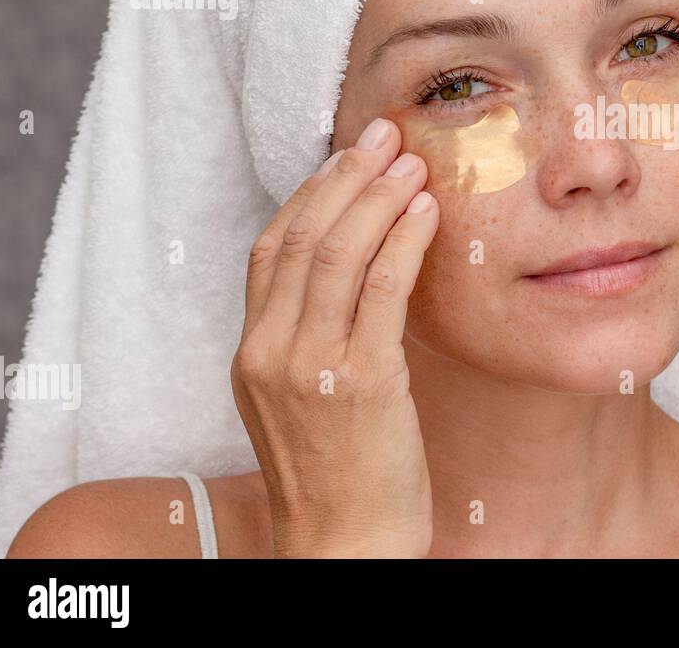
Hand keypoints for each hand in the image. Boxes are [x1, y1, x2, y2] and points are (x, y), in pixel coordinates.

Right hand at [232, 117, 439, 557]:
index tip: (348, 155)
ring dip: (379, 196)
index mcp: (250, 350)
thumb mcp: (298, 398)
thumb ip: (308, 336)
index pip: (270, 247)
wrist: (341, 546)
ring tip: (413, 161)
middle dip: (347, 175)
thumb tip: (349, 269)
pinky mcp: (360, 383)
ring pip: (338, 252)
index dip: (311, 192)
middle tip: (385, 134)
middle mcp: (269, 350)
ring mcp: (310, 366)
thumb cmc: (334, 472)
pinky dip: (405, 242)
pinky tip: (428, 213)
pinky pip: (382, 291)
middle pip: (302, 235)